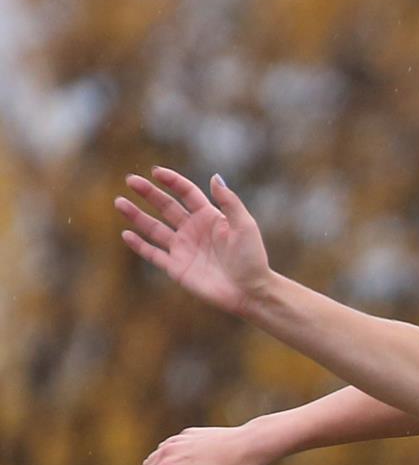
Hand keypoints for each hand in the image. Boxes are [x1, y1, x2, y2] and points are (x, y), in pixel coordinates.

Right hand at [114, 168, 270, 316]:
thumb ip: (229, 202)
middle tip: (131, 180)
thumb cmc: (252, 258)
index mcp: (209, 217)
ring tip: (120, 202)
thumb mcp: (244, 225)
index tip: (156, 172)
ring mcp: (183, 249)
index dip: (172, 181)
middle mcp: (193, 230)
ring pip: (154, 228)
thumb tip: (215, 177)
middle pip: (166, 206)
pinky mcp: (177, 268)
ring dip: (137, 216)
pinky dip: (140, 245)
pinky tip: (127, 234)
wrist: (250, 292)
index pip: (186, 193)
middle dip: (148, 193)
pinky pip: (154, 254)